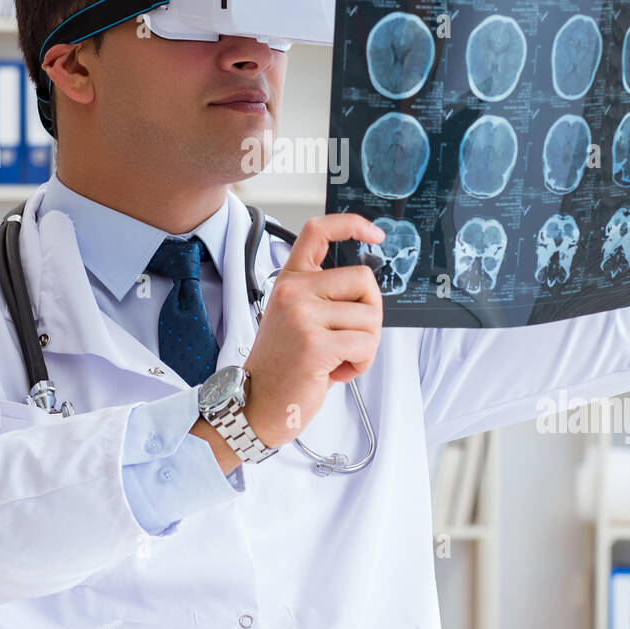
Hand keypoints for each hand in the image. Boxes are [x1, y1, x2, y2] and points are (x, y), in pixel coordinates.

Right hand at [241, 213, 384, 448]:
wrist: (255, 404)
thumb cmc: (281, 366)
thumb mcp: (294, 317)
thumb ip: (323, 296)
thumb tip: (366, 288)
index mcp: (289, 281)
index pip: (318, 231)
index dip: (351, 224)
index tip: (374, 234)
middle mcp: (294, 292)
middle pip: (363, 278)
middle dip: (370, 312)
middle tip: (350, 336)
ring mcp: (302, 316)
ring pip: (370, 316)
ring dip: (365, 345)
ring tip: (337, 358)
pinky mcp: (315, 343)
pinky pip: (365, 344)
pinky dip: (361, 363)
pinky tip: (337, 371)